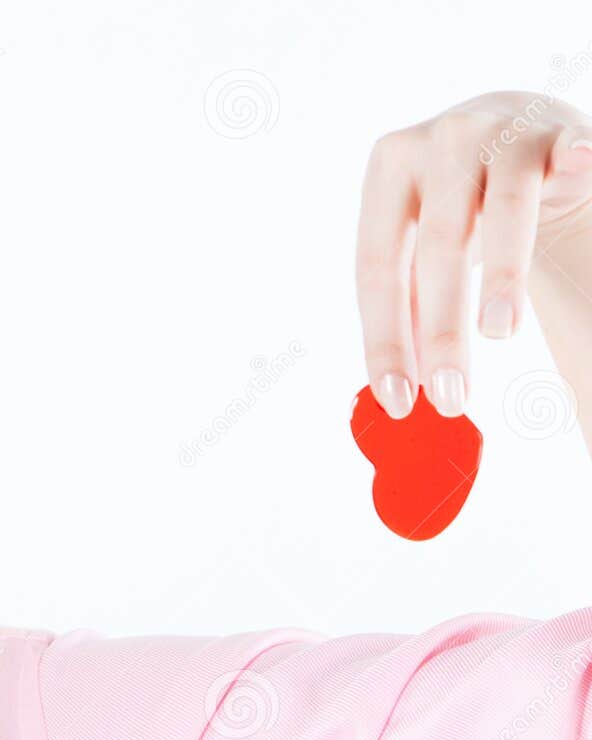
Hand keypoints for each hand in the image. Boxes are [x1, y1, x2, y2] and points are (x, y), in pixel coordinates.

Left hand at [356, 90, 591, 418]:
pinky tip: (576, 168)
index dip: (385, 339)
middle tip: (450, 396)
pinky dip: (574, 162)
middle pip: (436, 247)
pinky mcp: (557, 131)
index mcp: (387, 175)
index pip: (378, 269)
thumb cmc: (460, 204)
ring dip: (503, 276)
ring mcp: (499, 131)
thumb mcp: (421, 244)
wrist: (519, 127)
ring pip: (504, 210)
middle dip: (441, 331)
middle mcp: (437, 144)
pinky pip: (569, 153)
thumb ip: (409, 305)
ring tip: (499, 334)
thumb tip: (396, 394)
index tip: (396, 401)